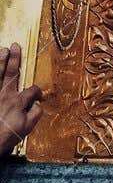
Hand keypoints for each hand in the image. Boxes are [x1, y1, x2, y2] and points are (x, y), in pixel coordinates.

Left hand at [0, 43, 41, 157]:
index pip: (32, 90)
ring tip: (3, 49)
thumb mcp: (26, 129)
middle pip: (11, 72)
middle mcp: (6, 94)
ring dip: (1, 60)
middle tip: (15, 46)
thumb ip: (35, 114)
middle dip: (14, 58)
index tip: (39, 96)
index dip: (38, 92)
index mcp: (18, 102)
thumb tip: (39, 104)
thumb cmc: (6, 137)